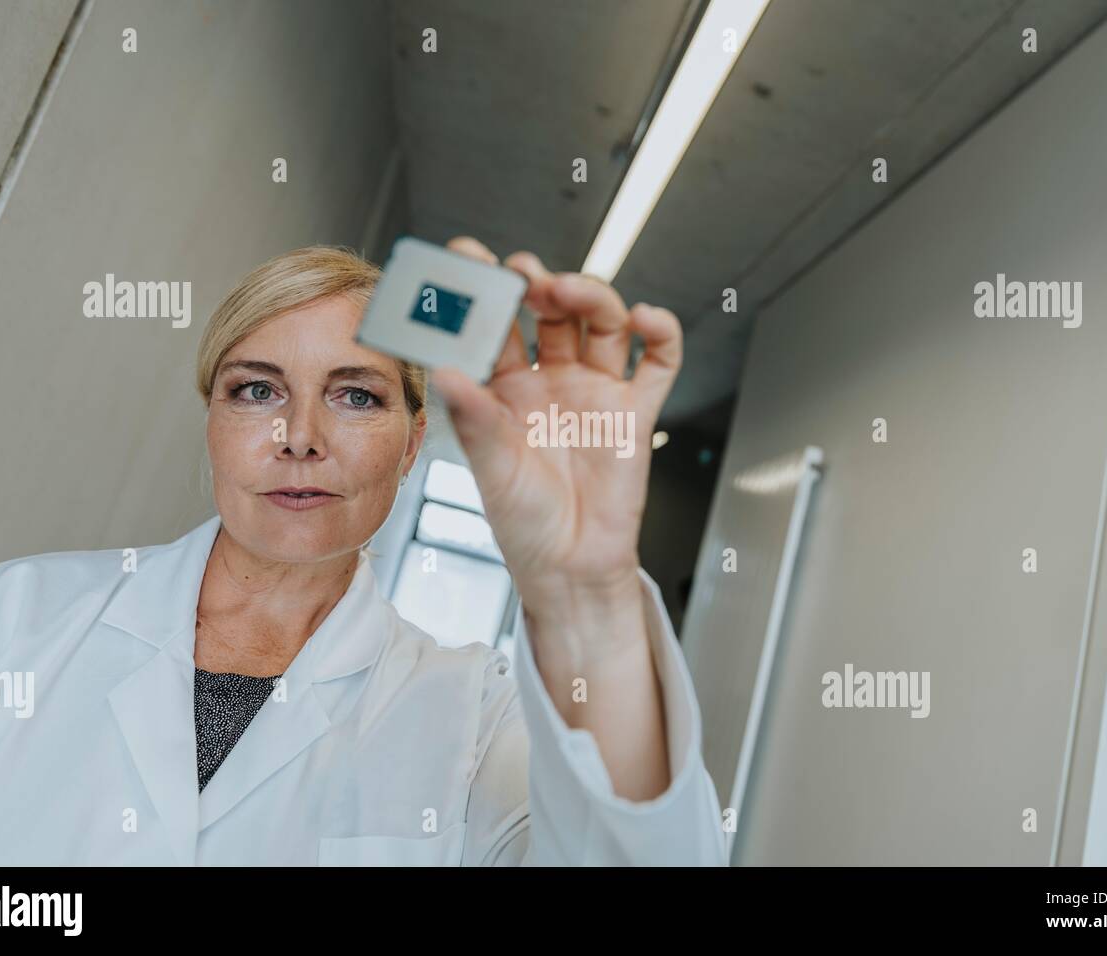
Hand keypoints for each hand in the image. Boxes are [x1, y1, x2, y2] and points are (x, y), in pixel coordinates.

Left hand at [429, 236, 681, 652]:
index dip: (483, 290)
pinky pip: (657, 361)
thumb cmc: (524, 522)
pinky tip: (646, 319)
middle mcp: (551, 380)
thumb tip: (447, 370)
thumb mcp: (490, 469)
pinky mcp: (635, 411)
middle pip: (552, 311)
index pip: (494, 324)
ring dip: (589, 296)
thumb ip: (474, 418)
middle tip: (523, 274)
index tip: (466, 257)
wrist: (570, 568)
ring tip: (569, 290)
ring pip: (601, 323)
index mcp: (505, 389)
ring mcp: (595, 391)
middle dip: (539, 283)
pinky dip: (659, 333)